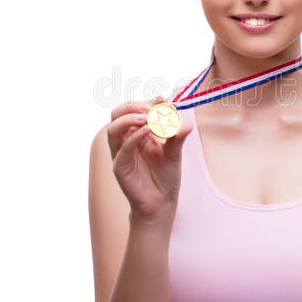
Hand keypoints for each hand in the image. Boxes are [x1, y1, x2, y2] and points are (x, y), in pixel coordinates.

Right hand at [106, 96, 193, 224]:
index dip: (146, 101)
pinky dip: (134, 137)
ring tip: (147, 117)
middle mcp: (125, 140)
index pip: (133, 109)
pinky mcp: (120, 167)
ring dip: (129, 119)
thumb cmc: (166, 176)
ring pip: (113, 129)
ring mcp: (121, 153)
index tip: (163, 99)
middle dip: (133, 106)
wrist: (162, 202)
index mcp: (137, 132)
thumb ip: (178, 136)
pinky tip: (148, 131)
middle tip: (152, 107)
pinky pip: (123, 149)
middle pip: (117, 114)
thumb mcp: (175, 152)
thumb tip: (187, 122)